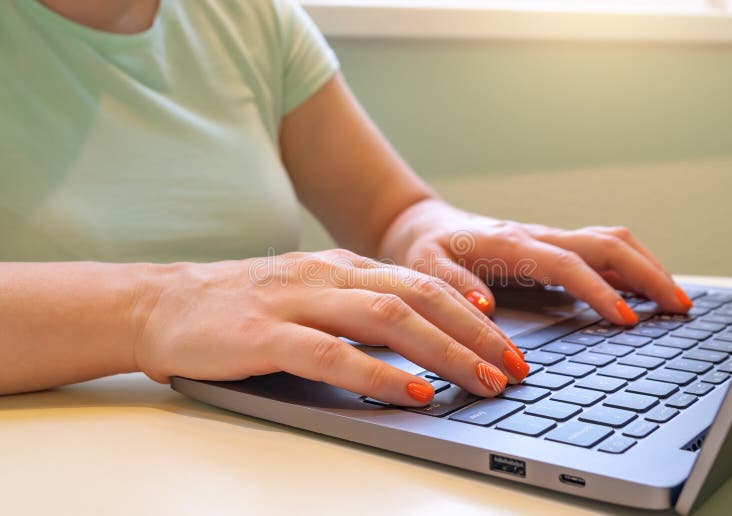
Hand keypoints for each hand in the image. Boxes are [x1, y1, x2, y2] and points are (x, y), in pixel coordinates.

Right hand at [134, 250, 529, 405]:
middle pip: (420, 296)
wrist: (163, 303)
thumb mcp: (309, 293)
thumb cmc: (241, 306)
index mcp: (342, 265)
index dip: (471, 311)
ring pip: (388, 318)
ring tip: (482, 381)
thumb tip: (417, 339)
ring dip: (444, 351)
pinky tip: (413, 392)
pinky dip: (380, 374)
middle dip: (476, 332)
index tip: (507, 340)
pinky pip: (335, 354)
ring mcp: (298, 301)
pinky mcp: (267, 334)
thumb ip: (356, 306)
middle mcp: (328, 275)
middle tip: (515, 366)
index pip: (423, 282)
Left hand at [378, 199, 692, 324]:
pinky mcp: (550, 247)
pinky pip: (600, 250)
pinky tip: (644, 289)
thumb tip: (484, 304)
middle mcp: (536, 237)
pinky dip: (630, 266)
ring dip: (647, 267)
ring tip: (677, 300)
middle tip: (681, 308)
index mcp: (510, 244)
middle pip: (606, 245)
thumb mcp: (423, 269)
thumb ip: (451, 285)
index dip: (599, 291)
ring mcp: (547, 239)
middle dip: (648, 274)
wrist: (421, 228)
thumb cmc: (422, 250)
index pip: (567, 264)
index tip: (627, 319)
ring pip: (610, 242)